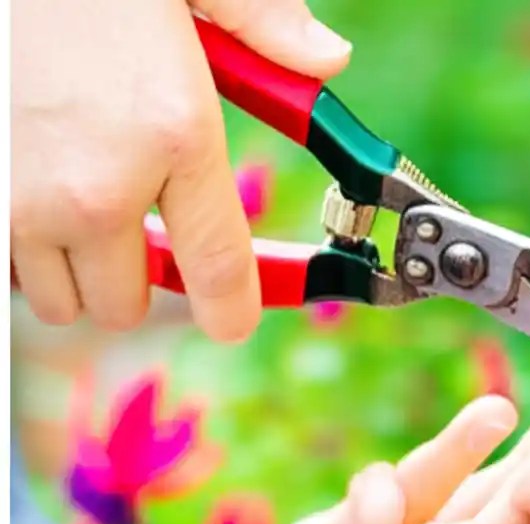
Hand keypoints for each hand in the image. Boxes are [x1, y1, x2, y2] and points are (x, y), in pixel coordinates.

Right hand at [11, 0, 349, 340]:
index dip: (232, 310)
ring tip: (84, 203)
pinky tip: (36, 192)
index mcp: (174, 137)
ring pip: (61, 298)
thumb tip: (327, 60)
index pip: (220, 270)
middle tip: (140, 224)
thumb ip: (266, 25)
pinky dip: (23, 245)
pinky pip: (5, 269)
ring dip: (77, 268)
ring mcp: (21, 201)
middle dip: (140, 276)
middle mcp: (96, 188)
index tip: (233, 318)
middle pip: (127, 304)